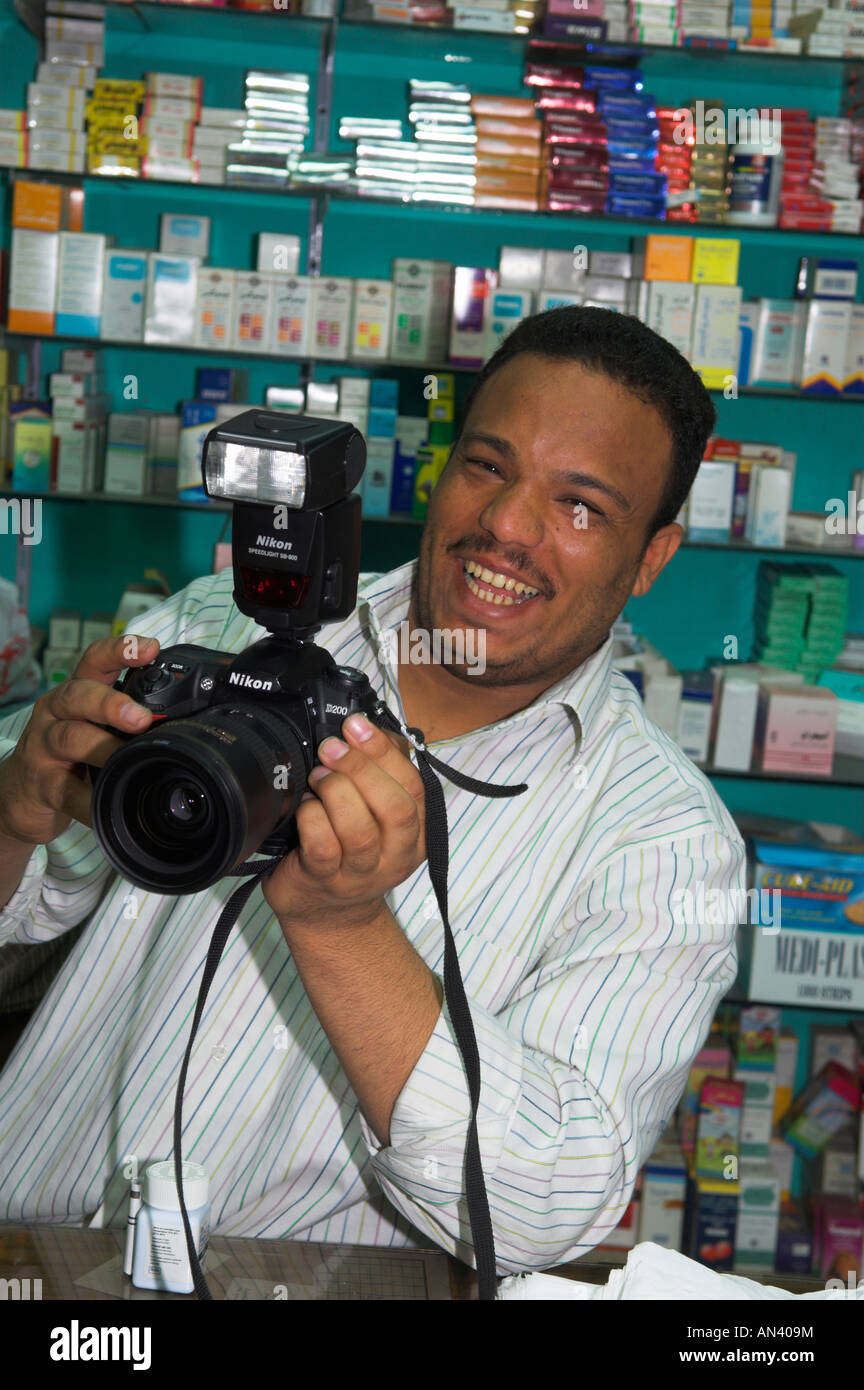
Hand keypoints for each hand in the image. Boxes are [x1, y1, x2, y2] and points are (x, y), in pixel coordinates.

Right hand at [0, 634, 158, 846]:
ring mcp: (44, 747)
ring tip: (126, 758)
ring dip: (102, 748)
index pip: (94, 660)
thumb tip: (184, 719)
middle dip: (110, 703)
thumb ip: (127, 716)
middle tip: (140, 718)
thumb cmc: (67, 752)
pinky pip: (68, 791)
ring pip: (70, 738)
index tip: (151, 648)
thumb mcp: (92, 724)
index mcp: (76, 693)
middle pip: (78, 695)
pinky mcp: (42, 784)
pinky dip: (90, 800)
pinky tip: (107, 804)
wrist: (20, 793)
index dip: (120, 650)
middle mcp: (56, 713)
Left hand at [263, 714, 425, 930]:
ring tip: (317, 777)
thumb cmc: (351, 852)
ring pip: (358, 831)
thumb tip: (368, 729)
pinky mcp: (323, 882)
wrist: (329, 915)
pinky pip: (321, 847)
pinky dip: (311, 818)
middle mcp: (394, 856)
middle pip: (396, 809)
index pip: (414, 787)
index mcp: (415, 832)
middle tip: (330, 749)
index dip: (385, 751)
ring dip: (335, 792)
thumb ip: (380, 774)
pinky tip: (304, 807)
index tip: (355, 725)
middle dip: (361, 769)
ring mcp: (359, 874)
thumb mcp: (376, 815)